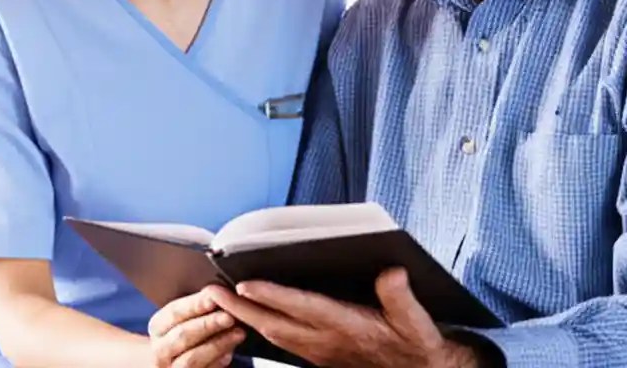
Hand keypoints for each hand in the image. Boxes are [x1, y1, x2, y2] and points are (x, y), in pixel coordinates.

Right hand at [148, 289, 247, 367]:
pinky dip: (217, 363)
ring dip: (217, 345)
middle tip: (230, 316)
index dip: (194, 305)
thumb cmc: (186, 333)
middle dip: (208, 324)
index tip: (214, 298)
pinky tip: (230, 354)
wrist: (172, 363)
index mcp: (158, 327)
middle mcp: (159, 349)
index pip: (174, 312)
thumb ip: (198, 308)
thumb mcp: (184, 320)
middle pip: (182, 335)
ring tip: (239, 333)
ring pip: (191, 359)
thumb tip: (219, 292)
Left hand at [207, 268, 482, 367]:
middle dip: (239, 307)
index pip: (301, 308)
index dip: (272, 296)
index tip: (244, 283)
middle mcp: (326, 341)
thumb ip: (401, 297)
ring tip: (219, 299)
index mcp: (347, 327)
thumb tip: (392, 271)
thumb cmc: (416, 344)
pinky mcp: (318, 356)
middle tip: (209, 291)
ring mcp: (319, 351)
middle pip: (273, 324)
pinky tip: (248, 316)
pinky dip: (259, 327)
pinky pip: (280, 342)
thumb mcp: (417, 321)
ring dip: (244, 317)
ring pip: (272, 335)